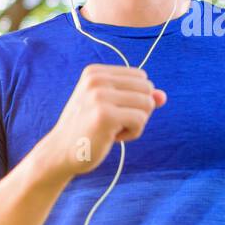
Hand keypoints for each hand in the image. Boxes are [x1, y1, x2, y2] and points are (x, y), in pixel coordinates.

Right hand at [45, 64, 166, 175]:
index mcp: (95, 72)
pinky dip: (133, 133)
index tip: (111, 111)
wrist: (60, 153)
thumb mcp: (113, 107)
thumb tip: (163, 96)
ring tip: (112, 129)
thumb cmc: (89, 129)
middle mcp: (97, 79)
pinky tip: (112, 137)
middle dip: (138, 110)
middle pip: (147, 89)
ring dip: (136, 123)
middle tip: (114, 123)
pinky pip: (141, 120)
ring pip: (147, 104)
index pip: (141, 77)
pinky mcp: (105, 115)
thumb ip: (138, 98)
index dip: (134, 98)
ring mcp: (100, 96)